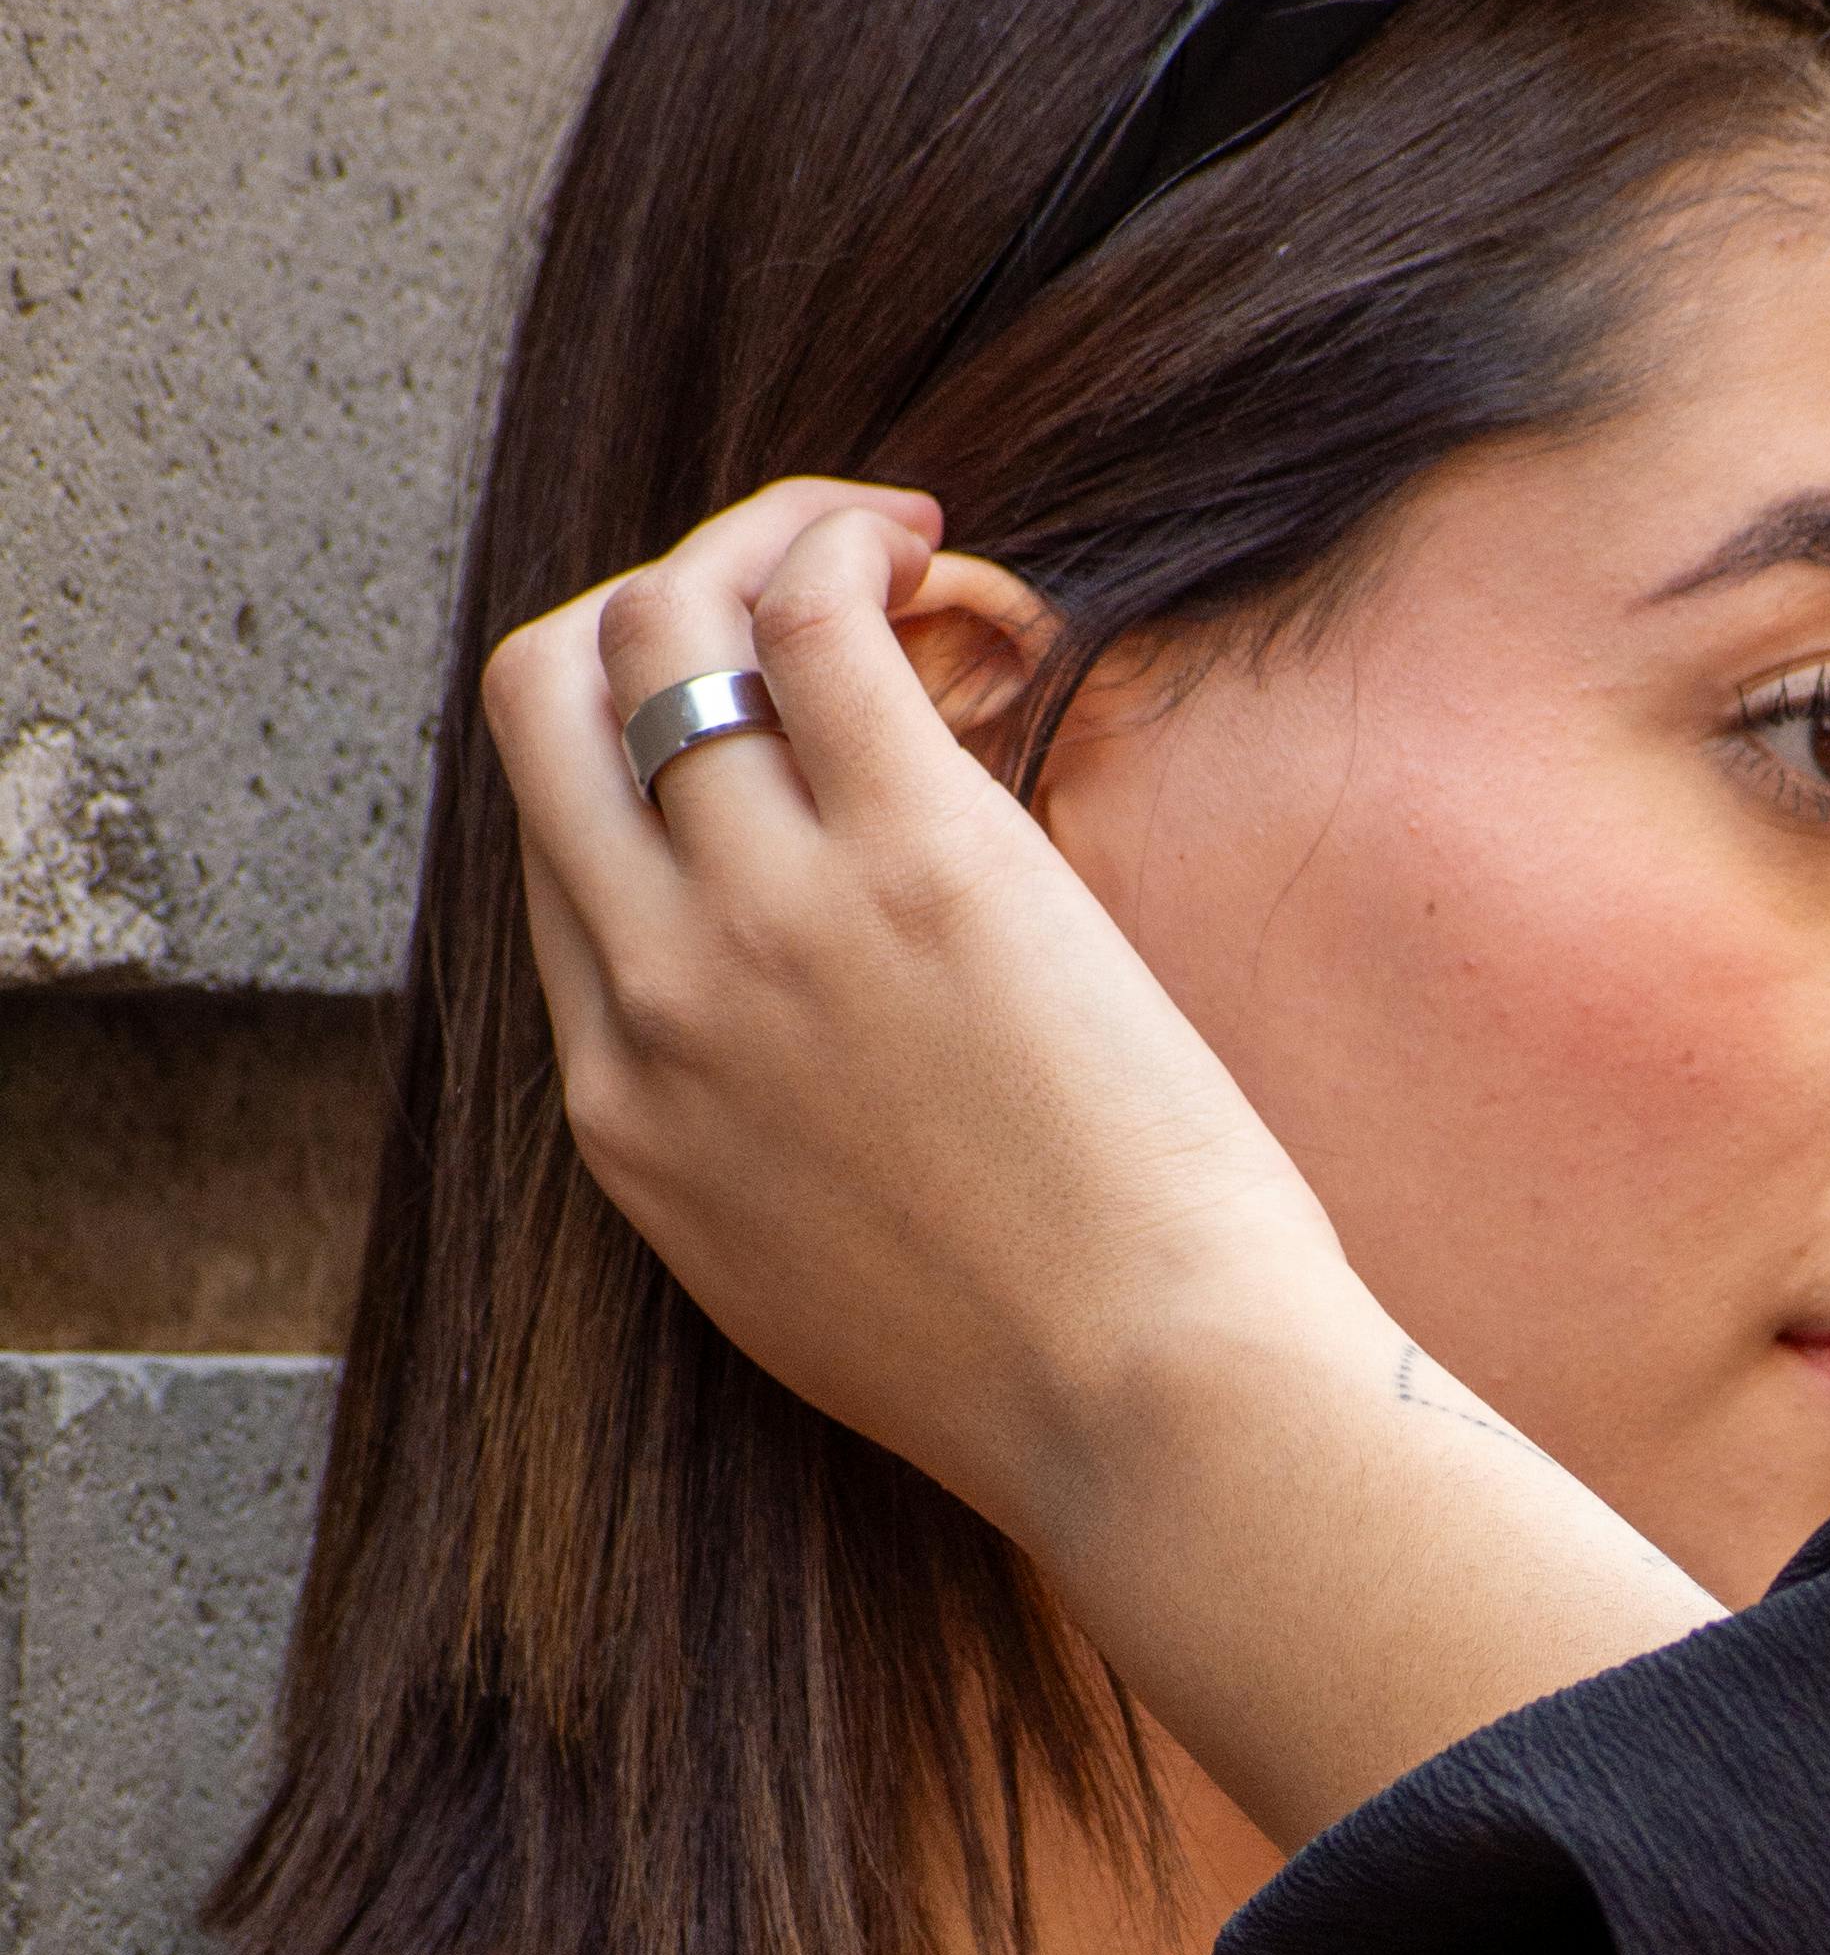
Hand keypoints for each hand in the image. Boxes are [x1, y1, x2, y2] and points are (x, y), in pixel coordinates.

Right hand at [485, 478, 1351, 1570]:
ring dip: (771, 539)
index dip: (655, 744)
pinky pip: (812, 614)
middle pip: (550, 698)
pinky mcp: (914, 856)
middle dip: (661, 600)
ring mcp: (768, 920)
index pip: (555, 847)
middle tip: (807, 589)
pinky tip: (937, 556)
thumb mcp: (814, 1278)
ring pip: (666, 624)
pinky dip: (849, 540)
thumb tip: (813, 1034)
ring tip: (901, 553)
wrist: (1154, 1414)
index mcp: (621, 1106)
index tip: (784, 727)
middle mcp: (657, 996)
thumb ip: (760, 1140)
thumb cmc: (1047, 1363)